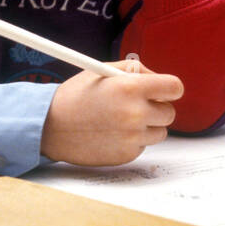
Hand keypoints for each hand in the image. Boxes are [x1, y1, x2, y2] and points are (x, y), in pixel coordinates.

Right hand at [40, 58, 183, 165]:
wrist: (49, 126)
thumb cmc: (76, 96)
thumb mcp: (104, 70)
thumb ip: (135, 71)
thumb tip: (157, 79)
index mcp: (131, 87)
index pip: (175, 88)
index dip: (170, 89)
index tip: (164, 91)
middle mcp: (135, 113)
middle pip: (170, 113)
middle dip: (158, 108)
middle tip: (139, 105)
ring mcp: (132, 137)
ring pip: (160, 132)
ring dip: (147, 126)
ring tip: (121, 120)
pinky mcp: (126, 155)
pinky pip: (143, 146)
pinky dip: (133, 140)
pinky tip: (112, 133)